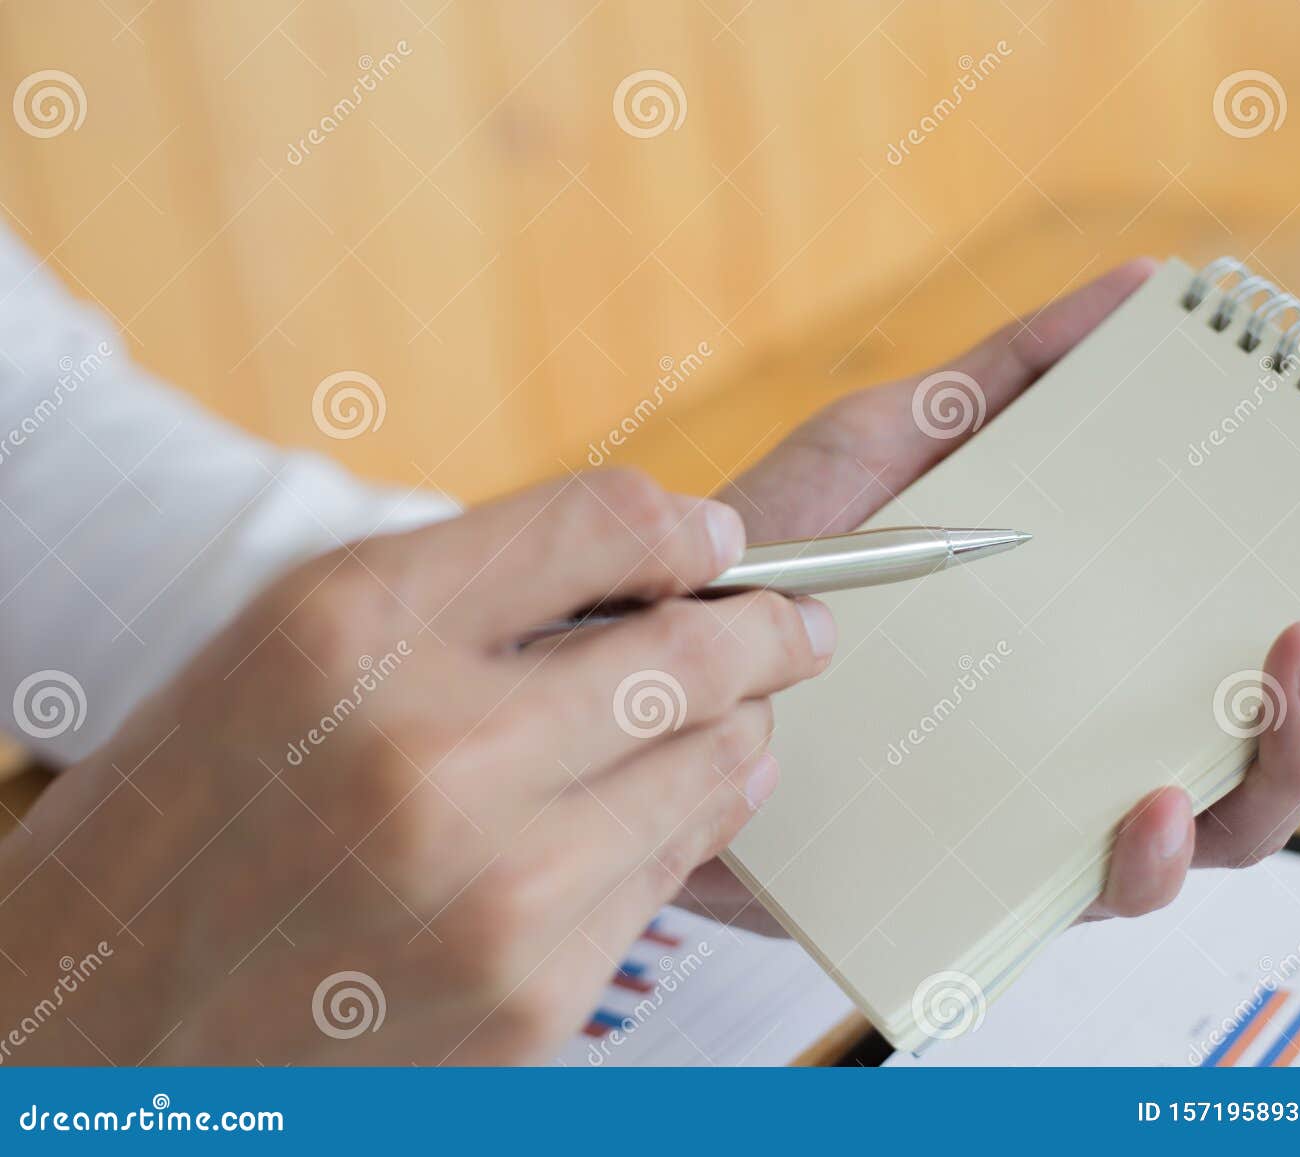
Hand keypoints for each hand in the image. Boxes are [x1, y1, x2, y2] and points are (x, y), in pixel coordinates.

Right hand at [0, 470, 832, 1063]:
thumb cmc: (202, 813)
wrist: (108, 1031)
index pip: (602, 524)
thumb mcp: (296, 643)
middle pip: (690, 654)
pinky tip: (656, 814)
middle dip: (769, 633)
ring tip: (737, 716)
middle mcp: (430, 757)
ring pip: (712, 769)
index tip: (720, 548)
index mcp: (352, 632)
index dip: (685, 530)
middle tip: (799, 628)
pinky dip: (684, 830)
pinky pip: (670, 878)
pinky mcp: (532, 1000)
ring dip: (739, 732)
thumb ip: (478, 580)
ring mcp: (493, 895)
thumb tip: (674, 557)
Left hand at [678, 258, 1299, 930]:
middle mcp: (1115, 704)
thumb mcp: (897, 440)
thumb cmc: (779, 560)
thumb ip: (1014, 372)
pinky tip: (1152, 793)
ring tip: (1294, 664)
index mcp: (1113, 607)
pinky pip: (1118, 888)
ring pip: (1252, 810)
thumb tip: (1149, 284)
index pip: (1285, 561)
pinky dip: (1157, 850)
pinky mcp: (1008, 873)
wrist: (655, 673)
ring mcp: (1072, 795)